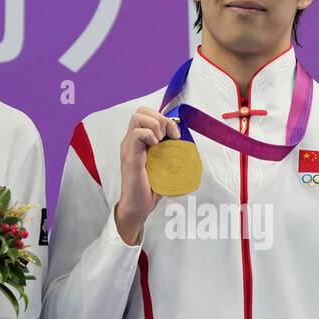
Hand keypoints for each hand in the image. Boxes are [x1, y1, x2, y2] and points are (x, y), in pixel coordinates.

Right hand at [114, 106, 179, 244]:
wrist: (137, 207)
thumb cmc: (149, 189)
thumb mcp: (164, 167)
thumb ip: (171, 156)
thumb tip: (190, 150)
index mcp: (139, 141)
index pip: (146, 114)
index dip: (163, 118)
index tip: (175, 135)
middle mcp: (132, 141)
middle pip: (141, 111)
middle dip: (161, 118)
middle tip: (170, 136)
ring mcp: (129, 147)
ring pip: (138, 117)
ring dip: (156, 125)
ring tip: (161, 142)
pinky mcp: (130, 156)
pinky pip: (137, 134)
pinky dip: (149, 135)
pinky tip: (156, 147)